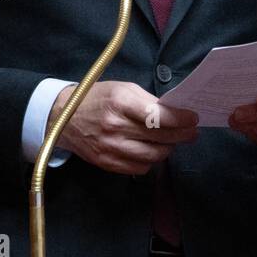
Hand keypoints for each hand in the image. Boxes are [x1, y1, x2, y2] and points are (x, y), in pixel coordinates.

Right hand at [49, 81, 197, 175]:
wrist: (63, 117)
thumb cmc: (97, 98)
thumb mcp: (122, 89)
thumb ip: (148, 102)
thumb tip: (175, 113)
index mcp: (120, 102)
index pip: (159, 116)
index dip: (181, 119)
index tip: (193, 118)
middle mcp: (115, 127)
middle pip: (160, 137)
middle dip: (182, 135)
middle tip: (192, 132)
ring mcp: (111, 148)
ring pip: (153, 155)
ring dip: (168, 148)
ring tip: (172, 141)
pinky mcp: (107, 163)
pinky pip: (140, 167)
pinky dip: (150, 159)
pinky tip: (151, 149)